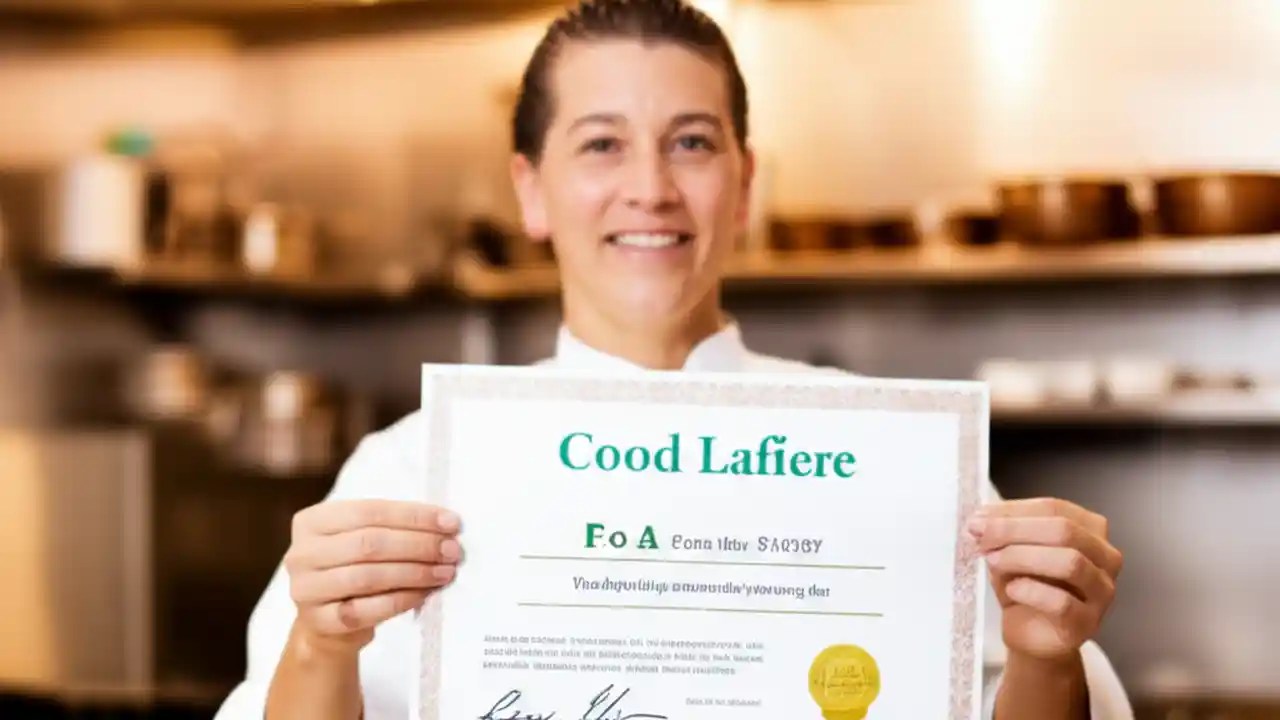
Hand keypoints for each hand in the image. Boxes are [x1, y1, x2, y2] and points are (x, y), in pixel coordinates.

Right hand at [284, 499, 461, 654]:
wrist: (329, 624)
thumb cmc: (356, 569)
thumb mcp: (365, 539)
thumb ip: (394, 527)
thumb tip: (446, 523)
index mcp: (313, 521)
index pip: (369, 511)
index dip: (414, 516)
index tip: (451, 523)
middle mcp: (301, 553)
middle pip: (369, 543)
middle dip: (418, 545)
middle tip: (452, 550)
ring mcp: (305, 589)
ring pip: (368, 576)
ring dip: (415, 573)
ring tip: (445, 572)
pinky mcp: (317, 621)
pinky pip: (365, 610)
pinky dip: (401, 600)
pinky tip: (425, 593)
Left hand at [968, 497, 1122, 661]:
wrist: (1030, 634)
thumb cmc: (1026, 585)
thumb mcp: (1012, 550)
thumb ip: (1003, 532)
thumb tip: (980, 521)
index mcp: (1090, 529)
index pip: (1054, 508)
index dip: (1013, 511)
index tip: (978, 519)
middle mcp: (1106, 557)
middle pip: (1064, 531)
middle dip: (1015, 530)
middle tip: (980, 537)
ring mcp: (1102, 592)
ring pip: (1070, 563)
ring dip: (1023, 557)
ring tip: (993, 561)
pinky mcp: (1087, 623)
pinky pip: (1062, 602)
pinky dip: (1031, 591)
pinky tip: (1012, 589)